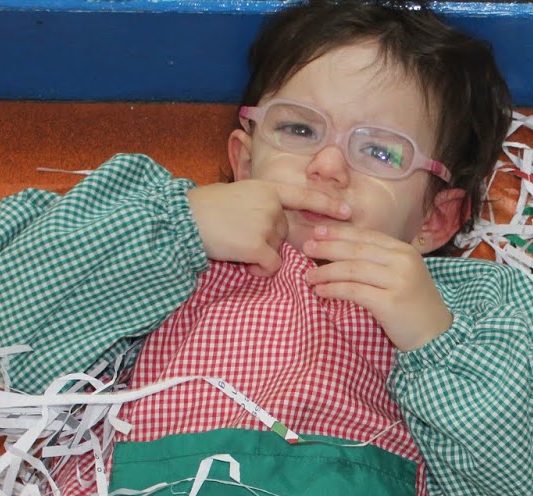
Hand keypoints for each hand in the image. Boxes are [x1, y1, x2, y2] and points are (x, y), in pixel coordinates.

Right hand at [186, 180, 349, 276]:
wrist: (184, 220)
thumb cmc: (207, 209)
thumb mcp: (239, 196)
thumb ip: (262, 206)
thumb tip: (277, 226)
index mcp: (267, 189)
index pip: (304, 196)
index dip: (327, 205)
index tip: (348, 212)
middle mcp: (271, 205)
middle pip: (284, 233)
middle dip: (268, 241)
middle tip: (238, 234)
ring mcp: (265, 225)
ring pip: (277, 251)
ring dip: (260, 255)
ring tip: (234, 243)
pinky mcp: (257, 245)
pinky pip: (271, 266)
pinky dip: (259, 269)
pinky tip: (242, 260)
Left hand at [302, 225, 453, 350]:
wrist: (436, 336)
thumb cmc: (414, 307)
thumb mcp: (402, 275)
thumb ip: (380, 262)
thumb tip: (343, 252)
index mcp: (404, 251)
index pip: (366, 236)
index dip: (340, 233)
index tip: (317, 231)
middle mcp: (402, 261)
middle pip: (356, 249)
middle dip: (327, 247)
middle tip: (305, 247)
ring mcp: (398, 281)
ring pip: (352, 269)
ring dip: (326, 271)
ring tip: (308, 276)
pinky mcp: (390, 303)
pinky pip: (354, 291)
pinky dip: (333, 290)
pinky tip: (320, 291)